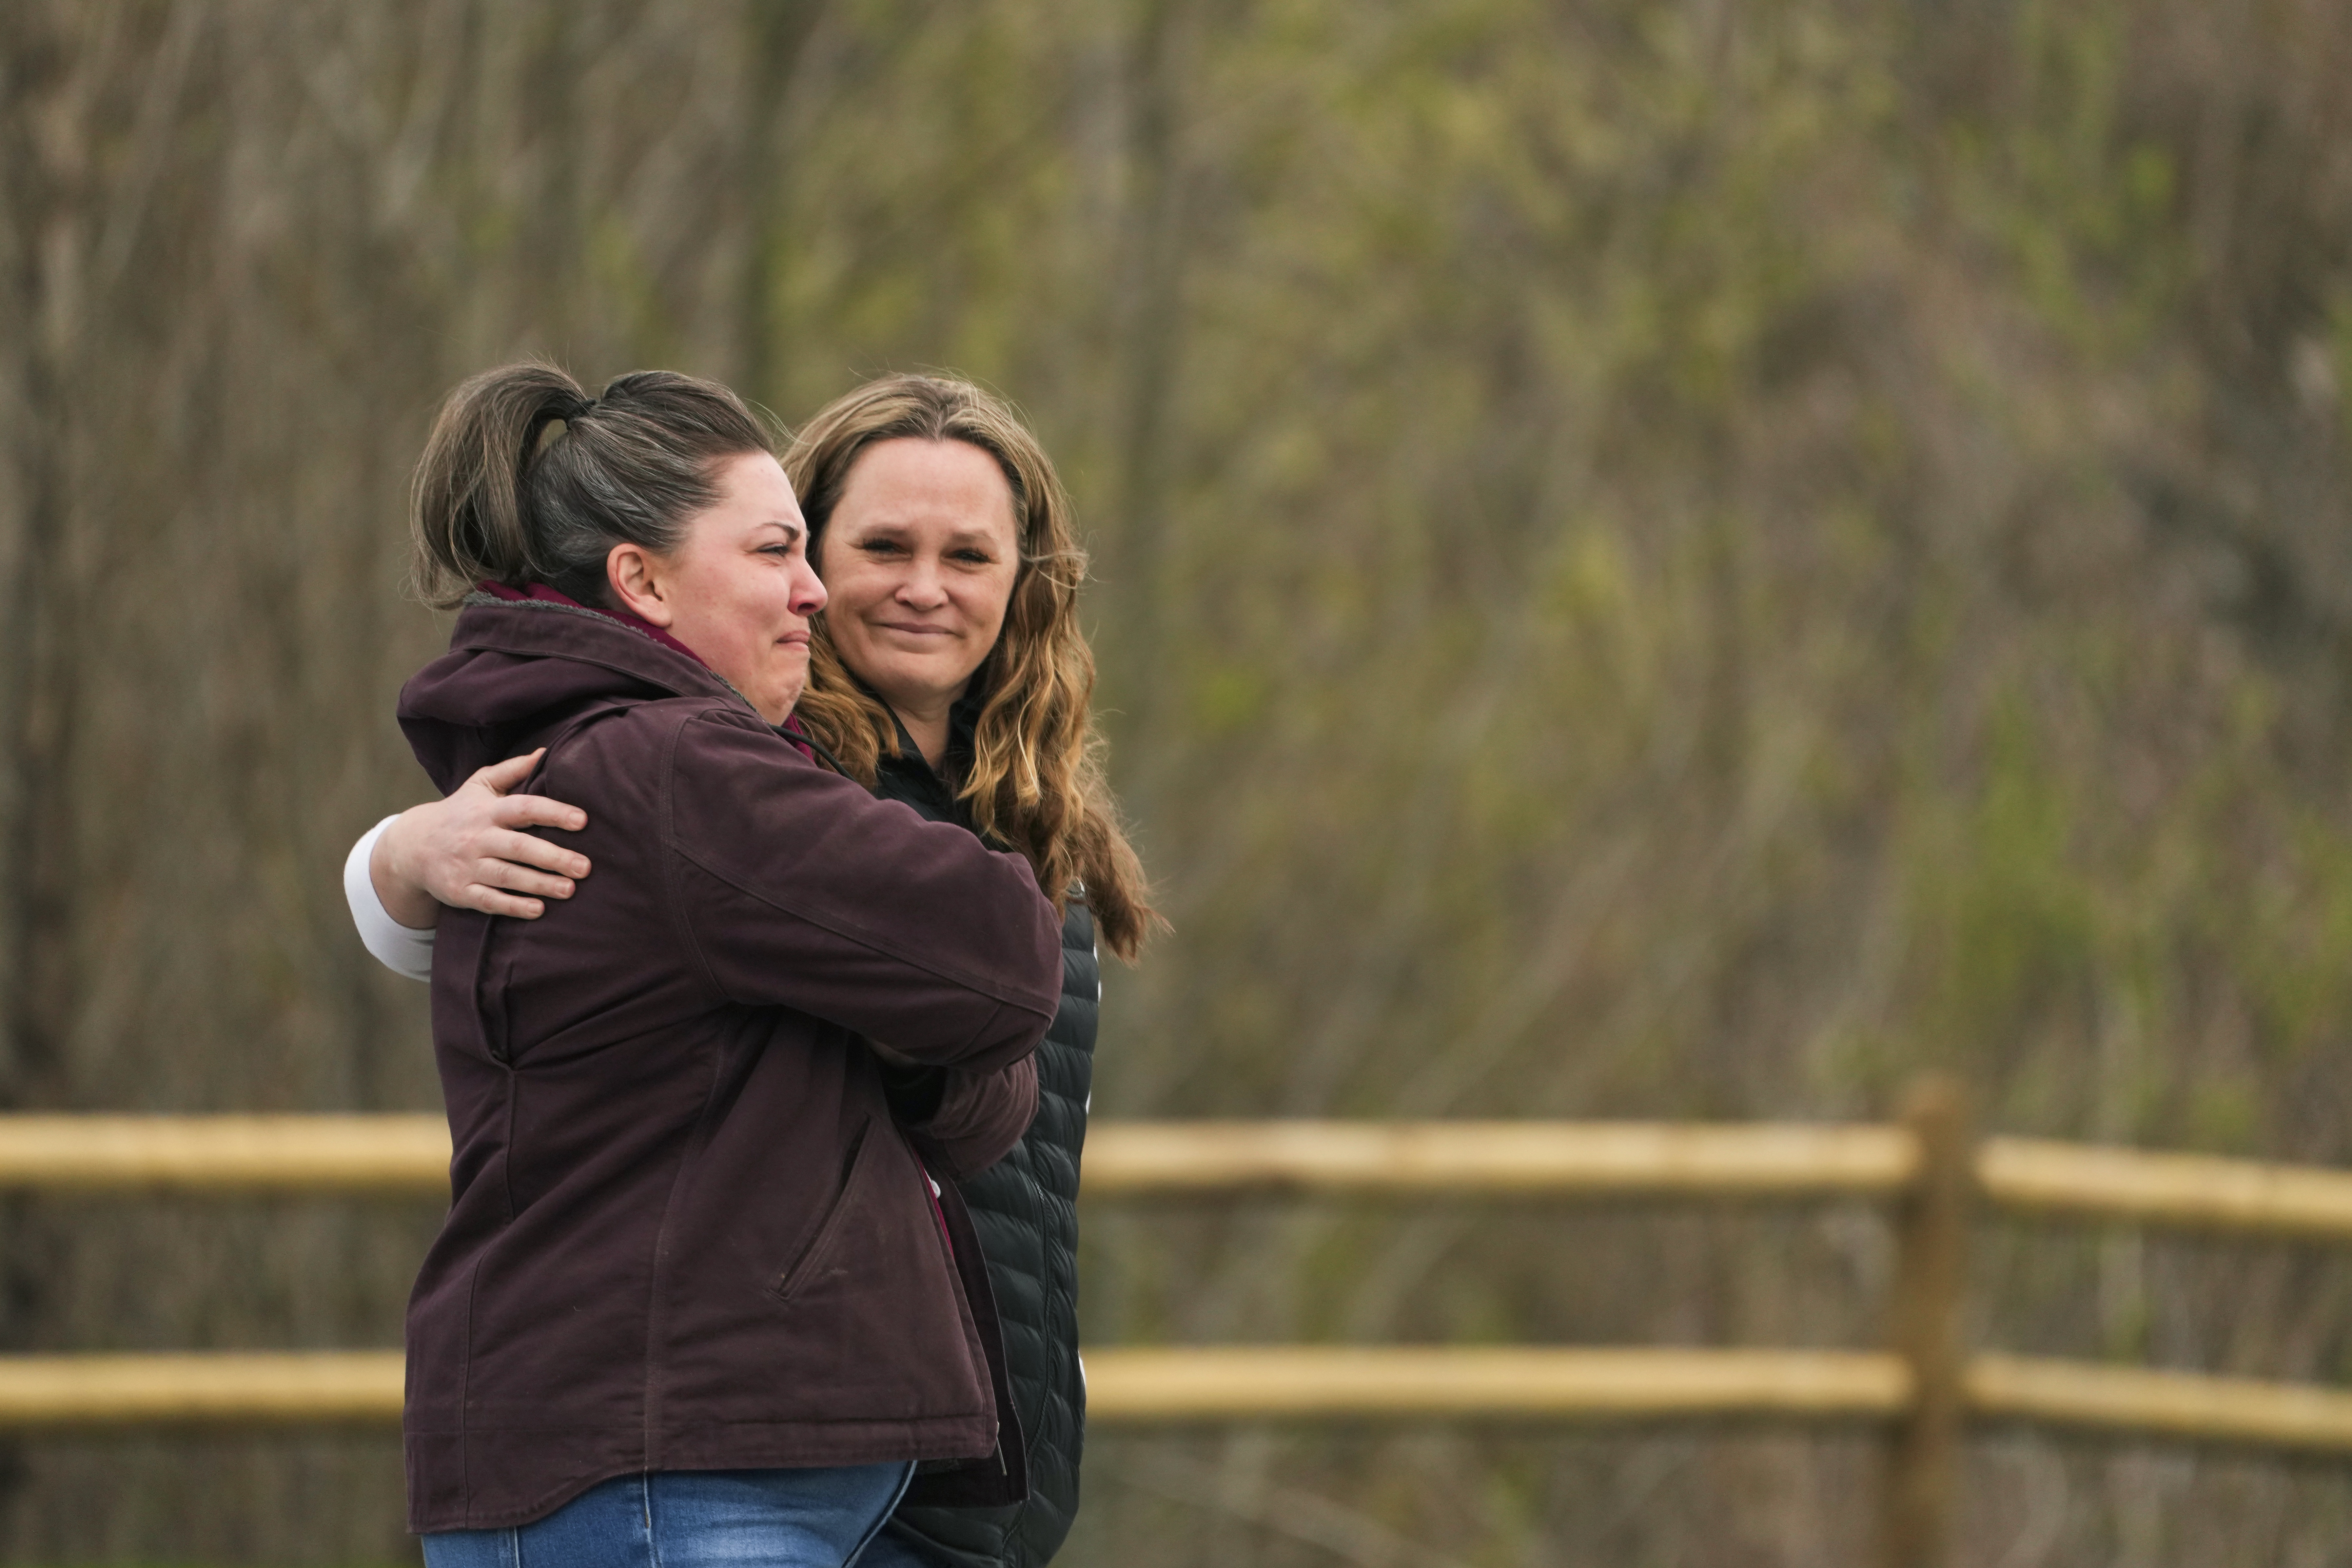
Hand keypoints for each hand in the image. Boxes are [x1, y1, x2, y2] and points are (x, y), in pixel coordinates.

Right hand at [369, 750, 590, 925]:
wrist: (412, 846)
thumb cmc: (459, 813)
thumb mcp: (479, 785)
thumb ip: (512, 770)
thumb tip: (546, 752)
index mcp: (487, 810)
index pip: (524, 808)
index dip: (553, 813)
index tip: (582, 820)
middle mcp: (477, 837)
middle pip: (519, 847)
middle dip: (553, 857)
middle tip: (585, 867)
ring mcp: (467, 865)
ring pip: (506, 876)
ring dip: (539, 884)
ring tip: (570, 889)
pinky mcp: (459, 890)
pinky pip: (488, 900)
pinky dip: (512, 906)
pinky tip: (537, 910)